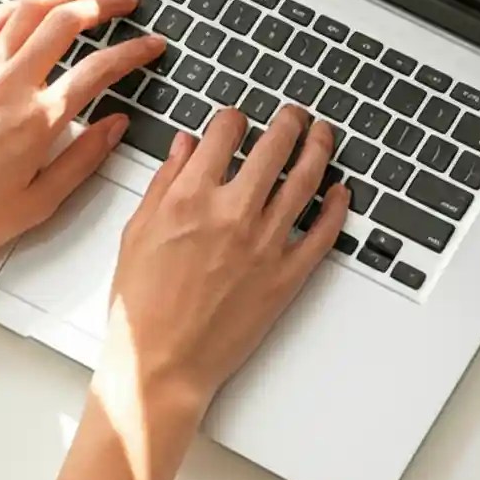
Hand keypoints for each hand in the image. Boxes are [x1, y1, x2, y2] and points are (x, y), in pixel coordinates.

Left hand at [0, 0, 165, 332]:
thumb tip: (114, 126)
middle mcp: (9, 87)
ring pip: (25, 12)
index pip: (99, 70)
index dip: (133, 52)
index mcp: (38, 121)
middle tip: (124, 0)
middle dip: (102, 3)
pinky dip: (13, 7)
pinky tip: (25, 4)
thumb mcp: (40, 203)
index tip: (150, 44)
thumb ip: (84, 159)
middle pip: (64, 22)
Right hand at [56, 105, 349, 479]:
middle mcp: (233, 213)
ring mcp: (265, 243)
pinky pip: (323, 233)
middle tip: (296, 114)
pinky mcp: (287, 275)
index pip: (224, 133)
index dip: (234, 117)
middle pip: (275, 146)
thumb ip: (164, 183)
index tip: (238, 118)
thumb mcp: (138, 233)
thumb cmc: (142, 308)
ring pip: (306, 180)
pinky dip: (337, 207)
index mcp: (190, 198)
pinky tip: (340, 191)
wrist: (161, 364)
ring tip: (324, 134)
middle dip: (289, 121)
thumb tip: (183, 146)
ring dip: (319, 148)